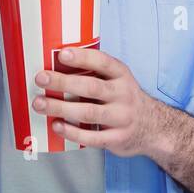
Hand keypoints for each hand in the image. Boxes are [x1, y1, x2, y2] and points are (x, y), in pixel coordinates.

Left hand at [31, 47, 160, 157]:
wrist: (154, 128)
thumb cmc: (124, 99)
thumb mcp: (118, 80)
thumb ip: (96, 73)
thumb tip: (56, 65)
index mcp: (122, 75)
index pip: (103, 62)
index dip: (83, 58)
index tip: (62, 54)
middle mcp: (124, 95)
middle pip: (92, 87)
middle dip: (63, 82)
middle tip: (40, 78)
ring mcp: (121, 118)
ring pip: (89, 113)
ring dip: (60, 108)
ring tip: (39, 103)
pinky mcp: (117, 139)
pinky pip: (92, 137)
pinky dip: (72, 132)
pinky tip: (56, 126)